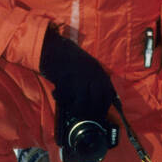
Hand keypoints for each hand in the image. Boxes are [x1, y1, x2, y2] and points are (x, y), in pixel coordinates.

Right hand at [38, 28, 116, 142]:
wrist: (53, 47)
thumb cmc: (70, 58)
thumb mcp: (90, 67)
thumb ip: (96, 81)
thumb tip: (101, 99)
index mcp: (99, 73)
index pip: (107, 96)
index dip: (102, 108)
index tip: (98, 115)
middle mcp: (92, 76)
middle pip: (96, 103)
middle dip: (89, 112)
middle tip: (80, 114)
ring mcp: (80, 78)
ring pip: (82, 103)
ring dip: (73, 108)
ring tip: (67, 104)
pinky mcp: (66, 80)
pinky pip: (65, 97)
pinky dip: (59, 98)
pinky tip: (56, 93)